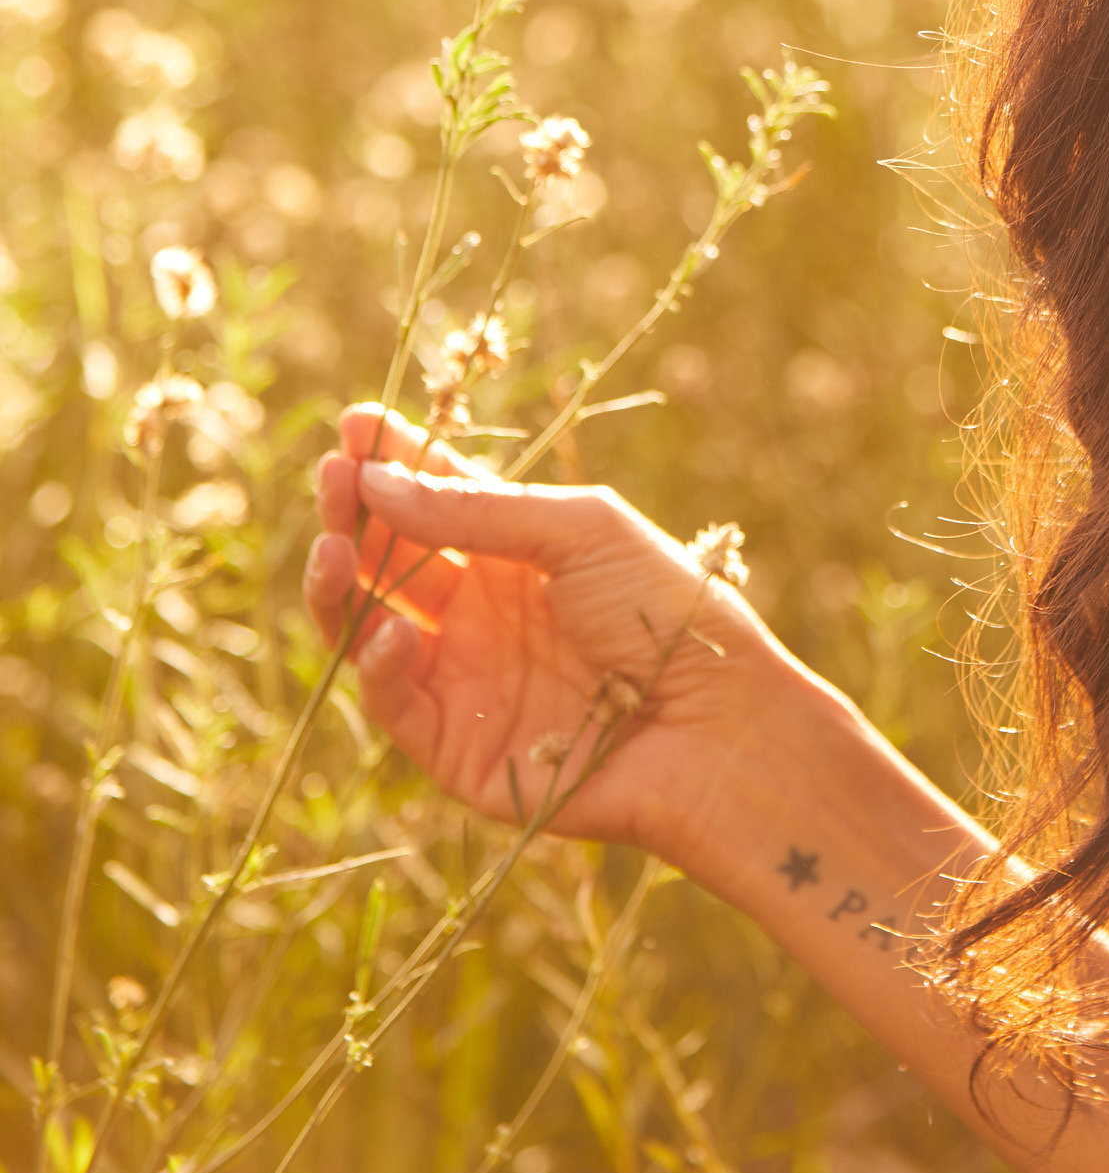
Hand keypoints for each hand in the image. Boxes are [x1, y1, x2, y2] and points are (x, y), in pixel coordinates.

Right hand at [305, 405, 786, 863]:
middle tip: (331, 478)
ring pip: (369, 628)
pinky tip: (396, 633)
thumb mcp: (582, 532)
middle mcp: (483, 613)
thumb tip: (376, 479)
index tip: (354, 425)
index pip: (436, 499)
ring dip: (338, 586)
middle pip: (390, 558)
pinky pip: (396, 702)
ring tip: (330, 547)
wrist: (715, 725)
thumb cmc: (668, 613)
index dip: (392, 462)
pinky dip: (380, 666)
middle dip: (353, 513)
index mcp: (520, 553)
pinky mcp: (457, 748)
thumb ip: (479, 509)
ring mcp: (466, 678)